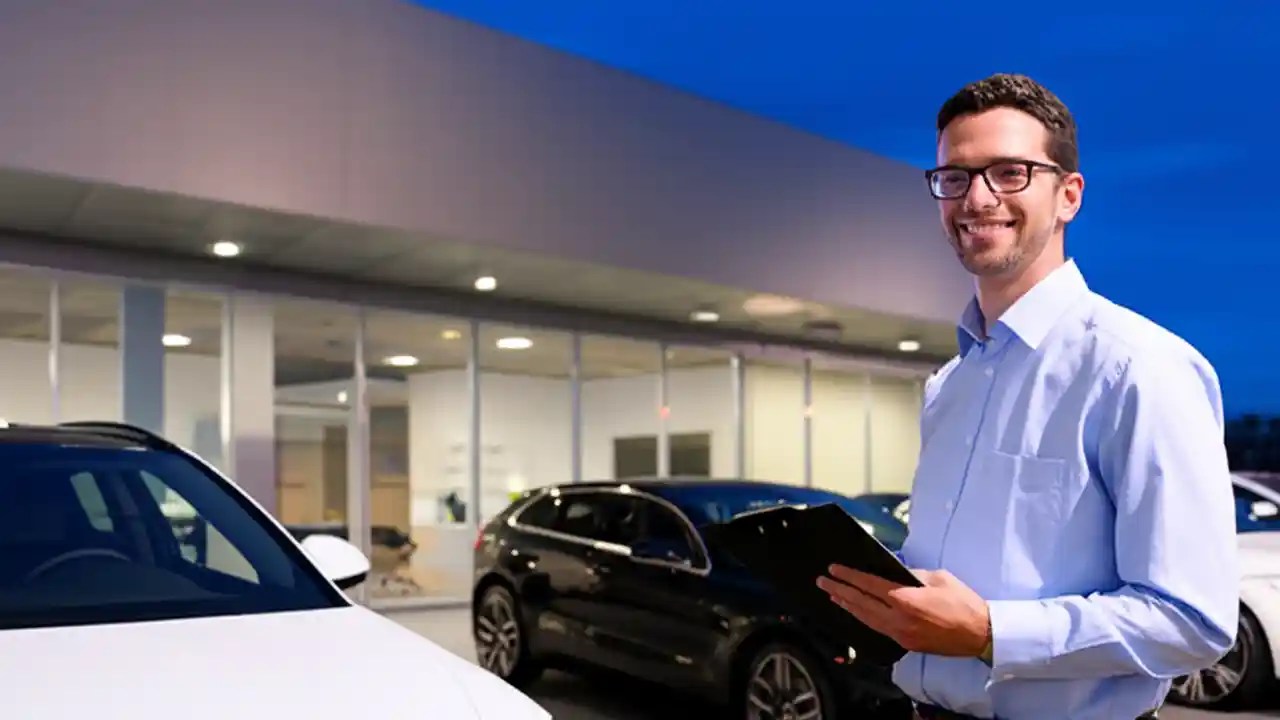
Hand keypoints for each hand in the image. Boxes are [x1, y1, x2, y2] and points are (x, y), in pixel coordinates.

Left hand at [816, 565, 990, 657]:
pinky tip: (856, 612)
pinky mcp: (906, 644)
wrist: (980, 634)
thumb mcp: (938, 577)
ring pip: (866, 619)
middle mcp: (898, 618)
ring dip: (848, 606)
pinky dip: (863, 619)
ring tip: (833, 596)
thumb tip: (893, 568)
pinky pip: (878, 629)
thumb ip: (911, 573)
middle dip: (840, 591)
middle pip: (861, 603)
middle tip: (822, 582)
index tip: (833, 569)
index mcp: (906, 598)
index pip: (869, 585)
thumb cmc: (962, 601)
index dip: (849, 576)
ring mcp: (900, 634)